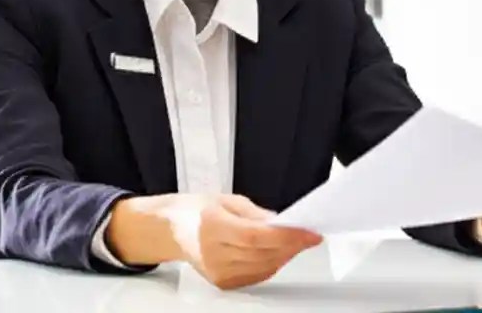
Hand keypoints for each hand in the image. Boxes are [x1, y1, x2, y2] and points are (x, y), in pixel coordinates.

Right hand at [108, 194, 321, 289]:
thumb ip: (256, 214)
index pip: (256, 236)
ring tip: (298, 241)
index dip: (287, 236)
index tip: (309, 232)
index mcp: (212, 226)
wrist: (172, 230)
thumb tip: (283, 223)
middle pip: (263, 253)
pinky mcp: (222, 282)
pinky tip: (280, 252)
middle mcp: (213, 252)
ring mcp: (217, 271)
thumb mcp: (227, 200)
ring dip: (285, 255)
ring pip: (264, 267)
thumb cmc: (196, 211)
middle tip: (309, 234)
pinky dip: (273, 264)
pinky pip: (257, 276)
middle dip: (292, 244)